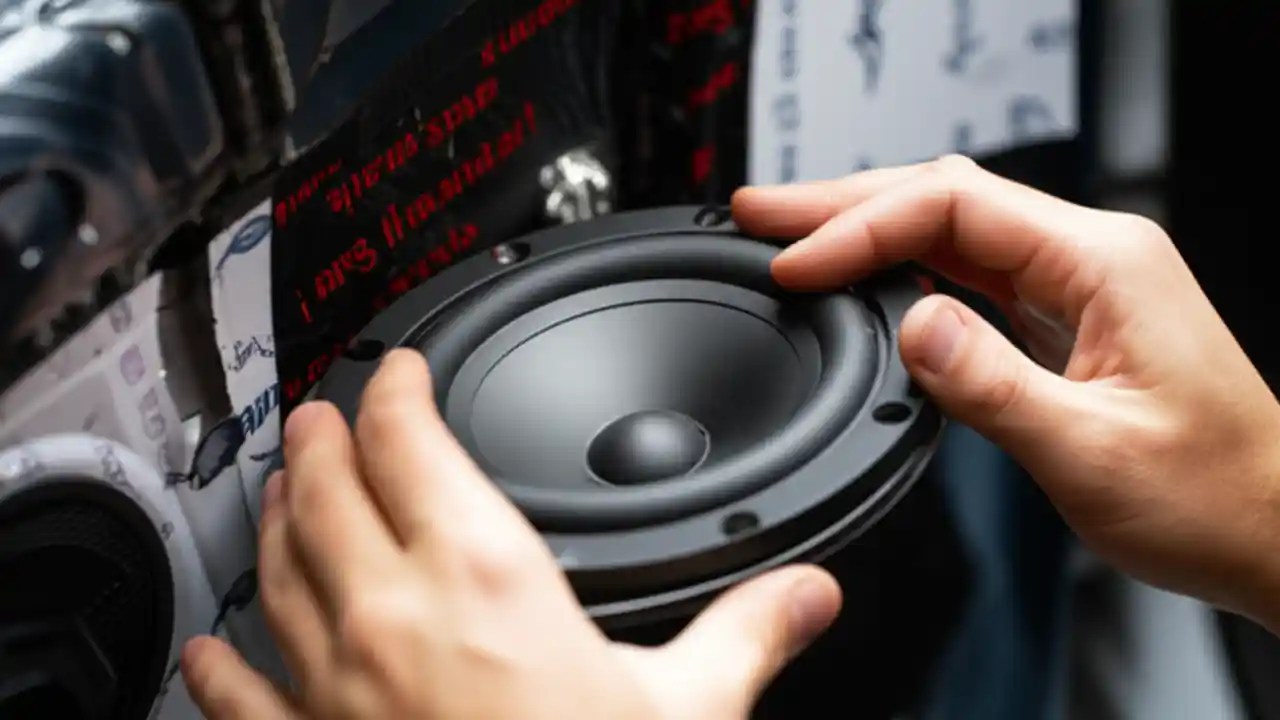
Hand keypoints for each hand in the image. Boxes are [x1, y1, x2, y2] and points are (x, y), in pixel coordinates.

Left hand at [180, 350, 841, 718]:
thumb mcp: (691, 709)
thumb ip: (752, 633)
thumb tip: (810, 595)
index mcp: (482, 577)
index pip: (407, 440)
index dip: (395, 388)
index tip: (401, 370)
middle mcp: (390, 616)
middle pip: (324, 488)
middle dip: (320, 436)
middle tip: (323, 412)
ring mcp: (334, 687)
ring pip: (277, 569)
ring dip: (275, 518)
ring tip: (278, 491)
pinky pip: (238, 695)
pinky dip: (217, 666)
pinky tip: (205, 651)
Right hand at [733, 156, 1279, 630]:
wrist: (1268, 531)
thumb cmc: (1212, 496)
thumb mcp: (1093, 452)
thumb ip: (992, 385)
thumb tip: (912, 327)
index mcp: (1105, 263)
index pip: (953, 208)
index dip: (860, 229)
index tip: (795, 264)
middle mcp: (1091, 257)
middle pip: (944, 198)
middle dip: (844, 202)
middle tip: (762, 214)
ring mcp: (1077, 284)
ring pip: (951, 231)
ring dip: (868, 231)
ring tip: (793, 236)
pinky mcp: (1063, 317)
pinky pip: (968, 273)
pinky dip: (903, 271)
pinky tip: (864, 282)